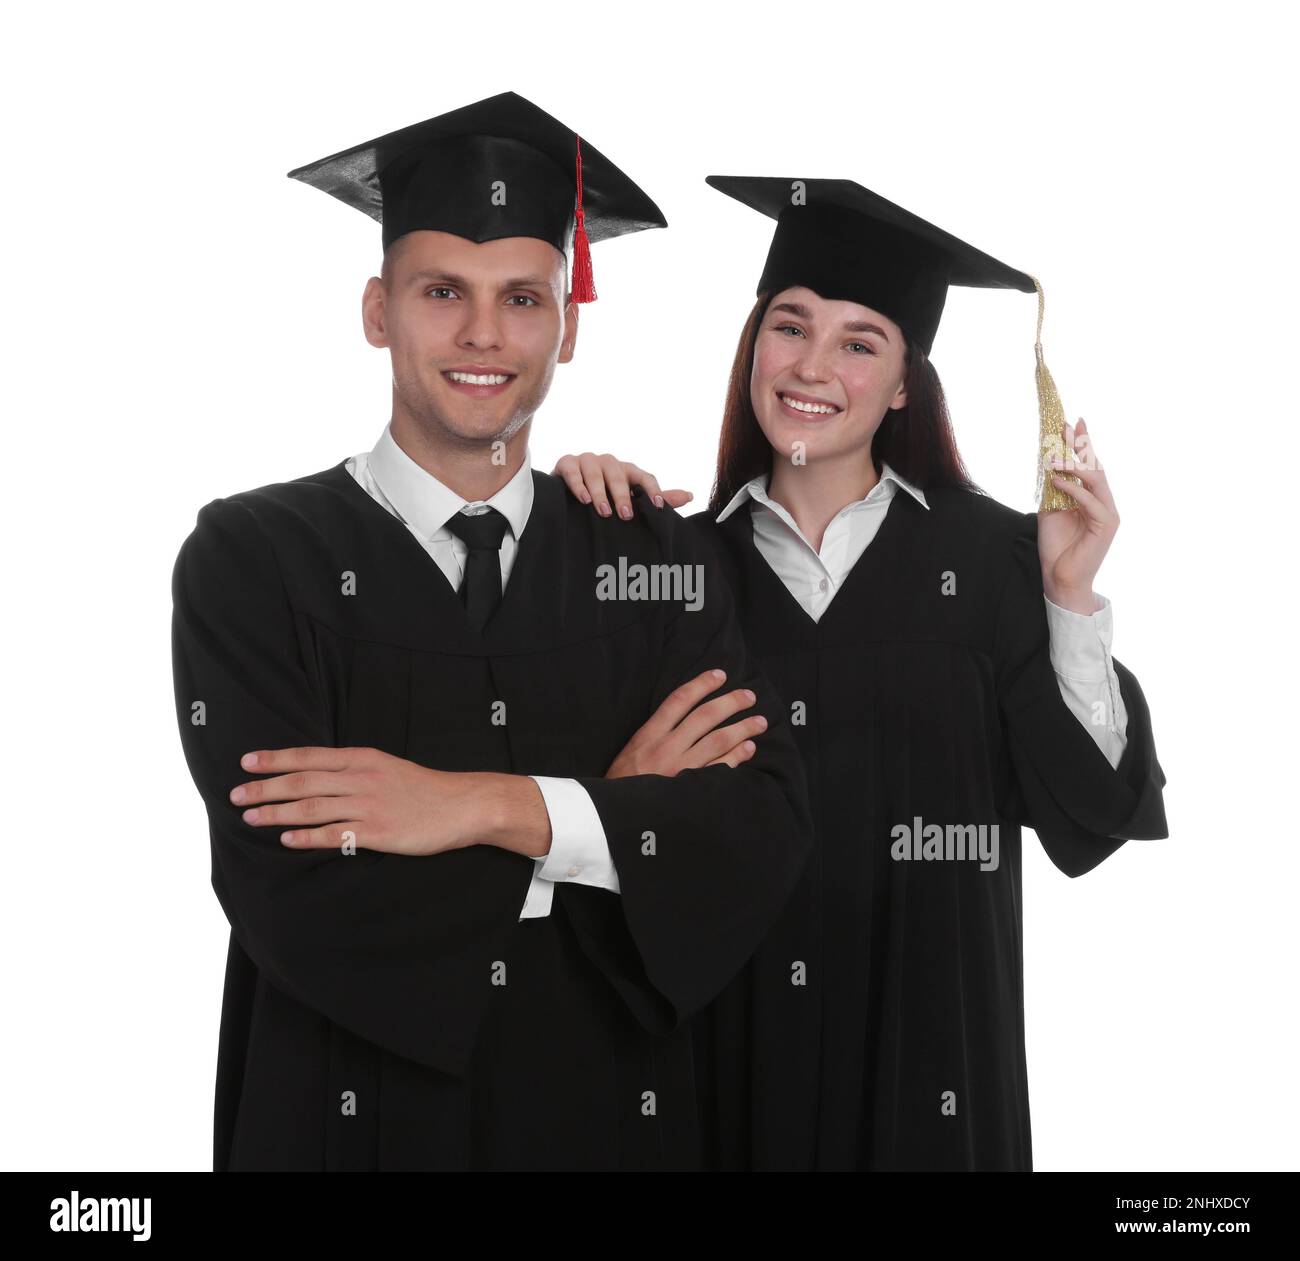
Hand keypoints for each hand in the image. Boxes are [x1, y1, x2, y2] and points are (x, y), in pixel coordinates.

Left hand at [230, 746, 497, 854]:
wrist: (461, 805)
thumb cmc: (423, 787)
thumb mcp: (386, 766)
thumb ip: (353, 769)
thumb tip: (316, 776)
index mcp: (362, 759)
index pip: (309, 756)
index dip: (275, 759)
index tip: (246, 762)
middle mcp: (360, 779)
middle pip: (302, 782)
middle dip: (265, 788)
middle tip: (235, 795)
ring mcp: (367, 806)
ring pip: (312, 808)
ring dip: (276, 813)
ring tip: (250, 817)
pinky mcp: (376, 833)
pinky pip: (334, 835)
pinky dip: (307, 836)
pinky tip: (286, 839)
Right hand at [553, 452, 692, 519]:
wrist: (568, 494)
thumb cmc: (605, 497)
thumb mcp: (630, 500)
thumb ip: (656, 498)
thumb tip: (690, 496)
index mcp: (627, 471)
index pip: (644, 476)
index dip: (653, 490)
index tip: (658, 507)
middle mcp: (609, 463)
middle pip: (618, 475)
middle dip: (622, 496)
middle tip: (625, 516)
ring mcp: (587, 460)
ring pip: (596, 473)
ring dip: (600, 492)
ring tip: (603, 511)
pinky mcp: (567, 463)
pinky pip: (573, 471)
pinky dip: (578, 485)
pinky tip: (584, 499)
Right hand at [606, 669, 767, 778]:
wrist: (618, 815)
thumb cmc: (624, 781)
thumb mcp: (633, 749)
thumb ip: (656, 731)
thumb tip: (686, 713)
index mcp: (649, 734)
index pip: (679, 700)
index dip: (702, 684)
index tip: (720, 675)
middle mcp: (666, 748)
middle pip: (705, 716)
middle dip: (731, 702)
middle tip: (750, 696)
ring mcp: (681, 768)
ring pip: (718, 740)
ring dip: (742, 728)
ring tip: (759, 722)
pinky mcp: (691, 789)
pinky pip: (720, 768)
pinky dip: (737, 756)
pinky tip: (749, 748)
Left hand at [1040, 418, 1118, 613]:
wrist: (1060, 578)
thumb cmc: (1056, 548)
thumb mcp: (1049, 512)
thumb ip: (1052, 491)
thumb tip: (1046, 466)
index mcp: (1091, 498)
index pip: (1088, 465)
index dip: (1082, 443)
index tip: (1072, 421)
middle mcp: (1103, 502)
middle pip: (1095, 466)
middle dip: (1081, 445)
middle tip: (1066, 425)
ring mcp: (1107, 513)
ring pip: (1096, 480)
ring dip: (1075, 465)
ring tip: (1054, 456)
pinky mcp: (1106, 526)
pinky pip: (1090, 501)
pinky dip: (1073, 489)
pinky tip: (1056, 479)